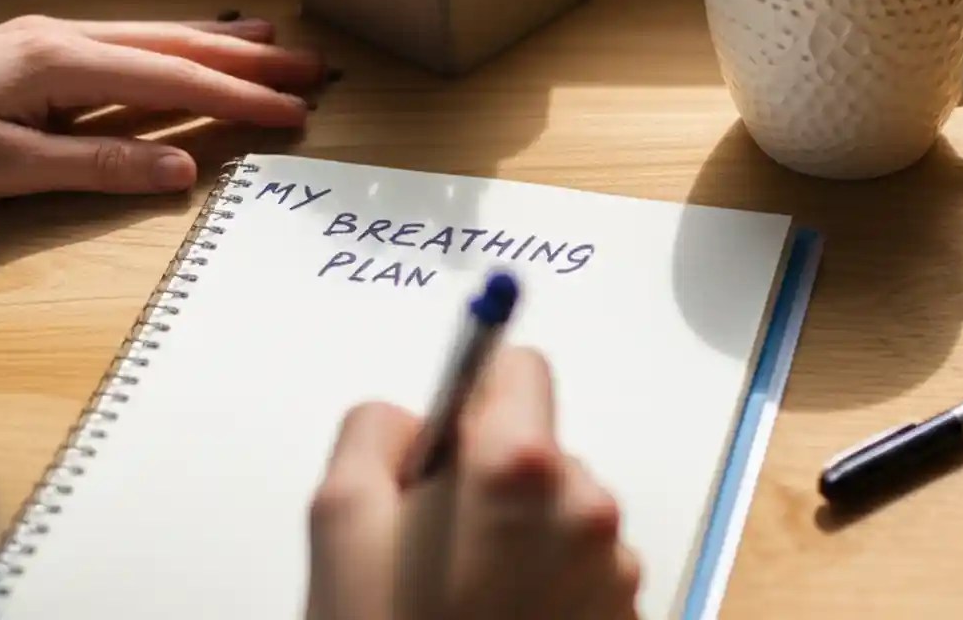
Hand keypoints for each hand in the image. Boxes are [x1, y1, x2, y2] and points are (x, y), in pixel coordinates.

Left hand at [0, 14, 325, 208]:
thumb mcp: (5, 168)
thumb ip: (99, 165)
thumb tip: (184, 169)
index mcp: (60, 60)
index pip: (173, 80)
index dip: (239, 96)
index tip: (295, 111)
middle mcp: (63, 37)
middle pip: (176, 44)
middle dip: (248, 56)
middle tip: (310, 67)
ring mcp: (50, 40)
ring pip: (155, 36)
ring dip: (219, 41)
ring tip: (274, 41)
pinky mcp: (39, 53)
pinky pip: (128, 44)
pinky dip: (176, 46)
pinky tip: (192, 46)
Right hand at [307, 347, 641, 619]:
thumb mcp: (338, 519)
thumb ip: (373, 430)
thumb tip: (412, 416)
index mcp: (520, 468)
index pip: (519, 366)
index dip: (475, 395)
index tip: (453, 431)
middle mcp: (585, 508)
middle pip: (539, 444)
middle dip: (488, 476)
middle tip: (436, 537)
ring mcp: (612, 567)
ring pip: (561, 508)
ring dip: (519, 533)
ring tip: (464, 593)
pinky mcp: (625, 613)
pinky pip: (582, 565)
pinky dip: (546, 580)